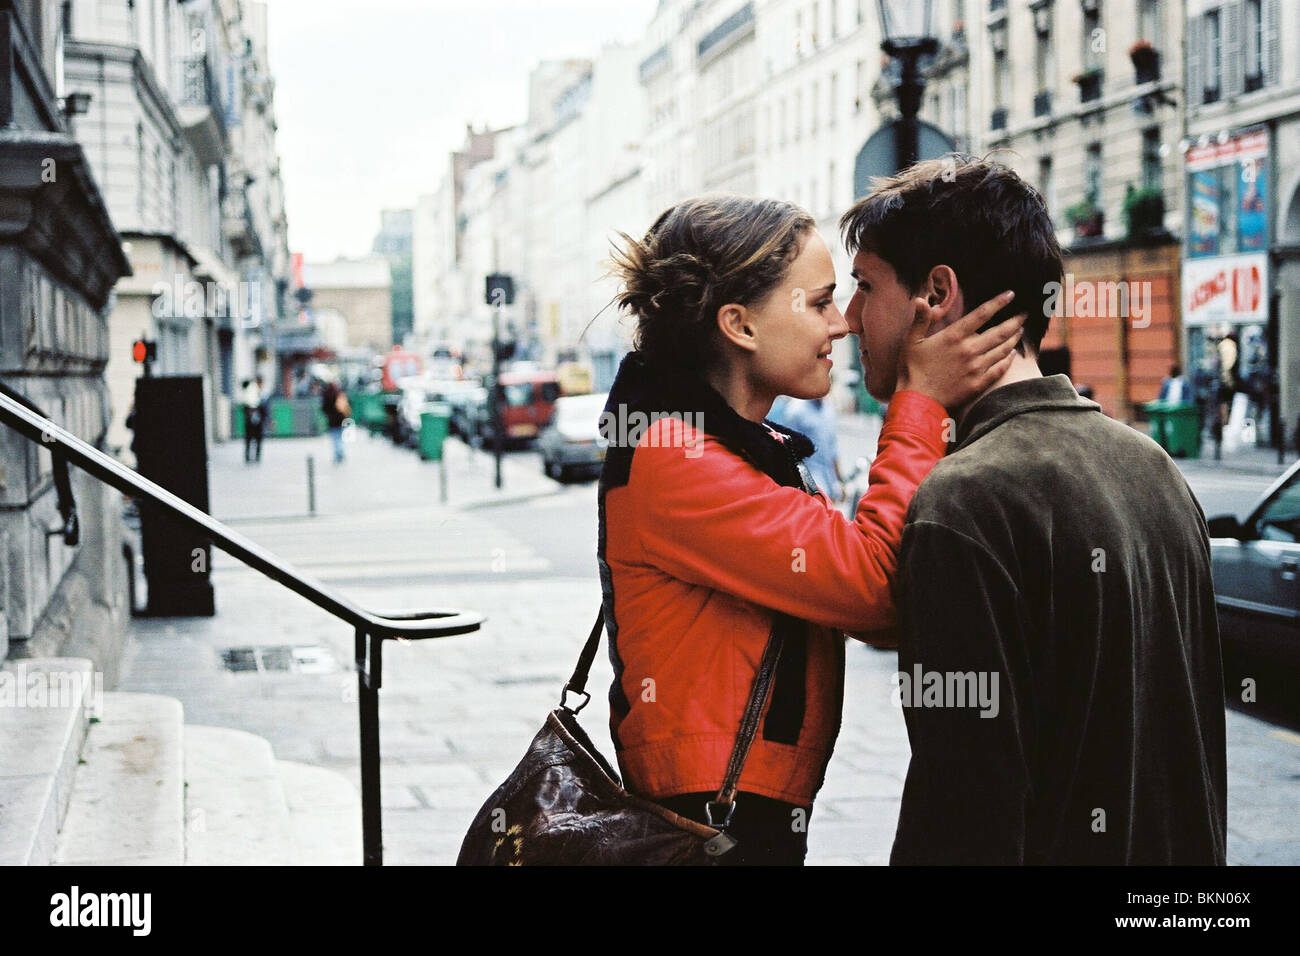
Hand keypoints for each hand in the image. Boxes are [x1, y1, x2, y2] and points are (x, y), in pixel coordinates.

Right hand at [896, 290, 1025, 411]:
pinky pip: (1000, 368)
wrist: (918, 401)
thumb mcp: (911, 341)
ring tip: (1020, 332)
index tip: (1011, 294)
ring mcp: (976, 367)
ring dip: (1014, 339)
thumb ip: (920, 320)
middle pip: (1000, 331)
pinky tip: (1012, 355)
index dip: (998, 302)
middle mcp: (969, 349)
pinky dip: (1009, 360)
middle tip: (1025, 315)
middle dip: (1015, 321)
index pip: (982, 314)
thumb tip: (919, 299)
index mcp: (954, 336)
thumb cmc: (912, 370)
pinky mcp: (979, 383)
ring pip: (1003, 349)